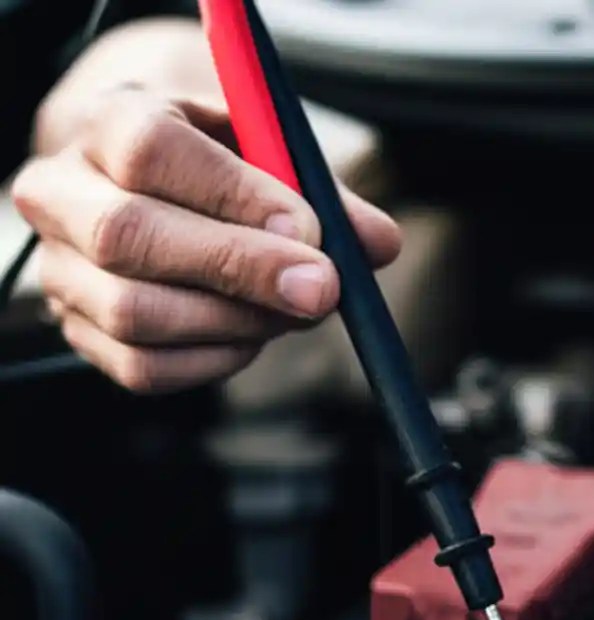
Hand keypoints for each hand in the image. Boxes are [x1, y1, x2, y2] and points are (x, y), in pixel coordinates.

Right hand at [13, 87, 401, 392]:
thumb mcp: (268, 152)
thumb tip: (377, 244)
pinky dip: (216, 359)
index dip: (236, 196)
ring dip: (237, 320)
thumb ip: (322, 192)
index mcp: (110, 121)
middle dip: (241, 269)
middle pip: (129, 236)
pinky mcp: (77, 329)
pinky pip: (143, 367)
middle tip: (321, 289)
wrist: (152, 186)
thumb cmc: (219, 163)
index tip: (308, 230)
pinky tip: (255, 333)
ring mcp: (59, 266)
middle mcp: (62, 191)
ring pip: (134, 312)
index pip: (152, 152)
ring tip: (294, 309)